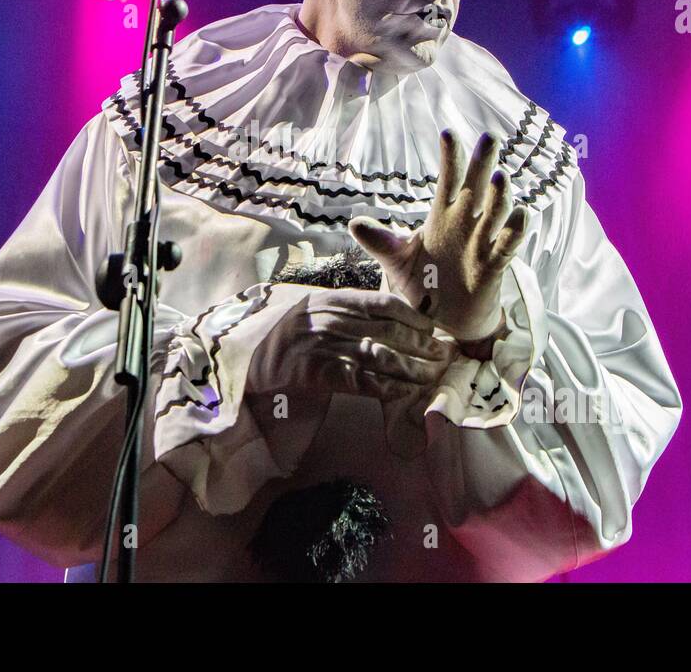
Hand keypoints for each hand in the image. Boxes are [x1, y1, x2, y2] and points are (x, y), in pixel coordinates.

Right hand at [247, 288, 455, 401]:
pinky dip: (387, 387)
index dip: (415, 317)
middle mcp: (333, 319)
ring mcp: (325, 346)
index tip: (434, 330)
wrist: (245, 356)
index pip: (386, 304)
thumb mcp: (316, 309)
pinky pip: (362, 381)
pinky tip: (404, 391)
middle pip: (390, 331)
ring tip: (432, 375)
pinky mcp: (319, 374)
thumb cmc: (286, 334)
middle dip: (422, 344)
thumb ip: (348, 309)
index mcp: (335, 299)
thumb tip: (387, 312)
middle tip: (444, 356)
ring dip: (412, 368)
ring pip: (382, 356)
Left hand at [349, 130, 529, 341]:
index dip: (450, 158)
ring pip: (495, 214)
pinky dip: (514, 232)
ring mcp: (482, 243)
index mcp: (443, 216)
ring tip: (500, 177)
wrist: (442, 321)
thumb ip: (380, 243)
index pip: (449, 180)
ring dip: (500, 197)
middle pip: (477, 188)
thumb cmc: (423, 284)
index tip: (448, 132)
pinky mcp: (492, 267)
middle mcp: (466, 223)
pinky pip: (507, 246)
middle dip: (482, 163)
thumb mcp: (397, 262)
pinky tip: (520, 214)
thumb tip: (354, 223)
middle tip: (489, 138)